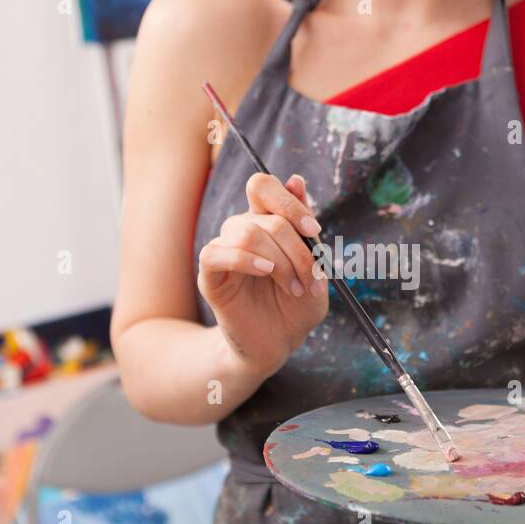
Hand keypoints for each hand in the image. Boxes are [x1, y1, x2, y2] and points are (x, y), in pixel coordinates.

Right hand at [198, 172, 329, 378]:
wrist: (280, 344)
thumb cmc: (298, 306)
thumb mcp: (314, 266)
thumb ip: (304, 227)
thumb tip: (296, 179)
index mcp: (266, 222)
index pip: (262, 186)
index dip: (288, 201)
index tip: (314, 230)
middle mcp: (242, 231)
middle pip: (266, 217)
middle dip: (298, 249)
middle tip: (313, 280)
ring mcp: (224, 252)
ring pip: (247, 233)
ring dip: (281, 262)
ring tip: (296, 288)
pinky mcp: (210, 276)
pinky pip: (215, 252)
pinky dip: (245, 259)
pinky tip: (266, 273)